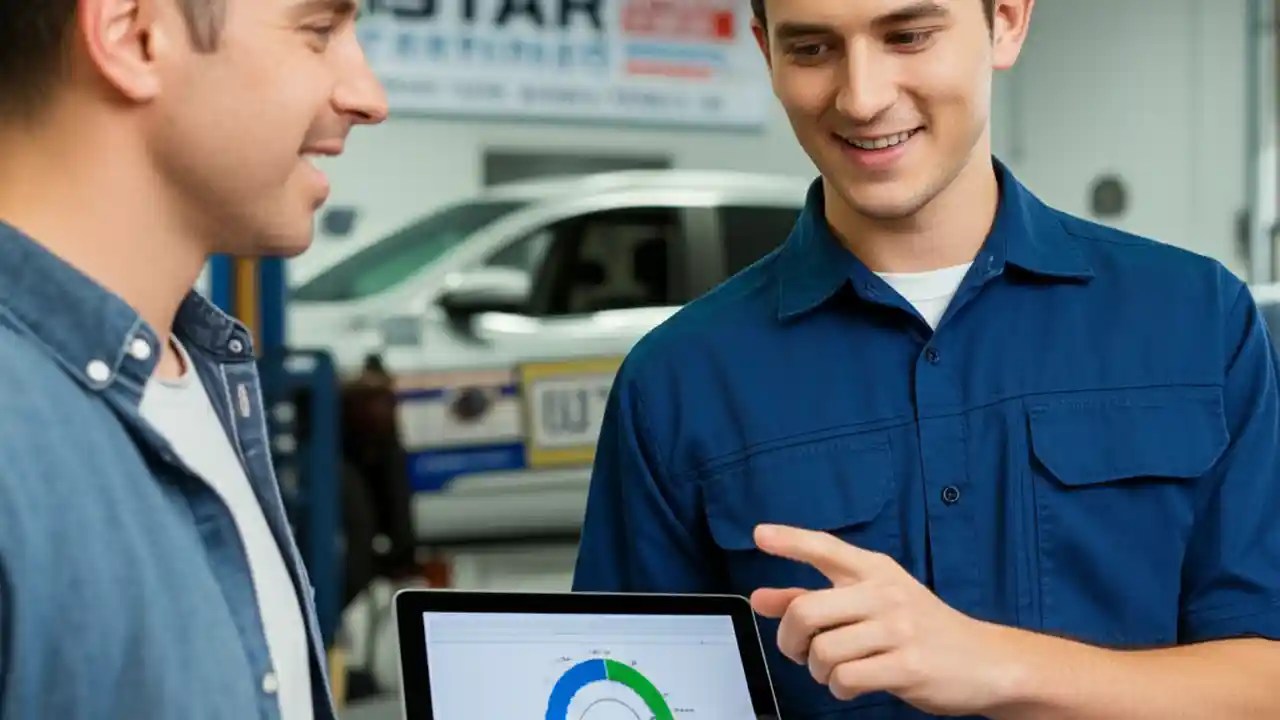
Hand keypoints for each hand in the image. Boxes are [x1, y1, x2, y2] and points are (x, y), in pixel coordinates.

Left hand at [750, 524, 1023, 715]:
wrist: (986, 661)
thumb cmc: (921, 629)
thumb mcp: (872, 602)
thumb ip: (815, 597)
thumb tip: (762, 599)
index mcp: (875, 570)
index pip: (826, 547)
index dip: (790, 540)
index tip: (760, 535)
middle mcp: (885, 593)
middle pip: (806, 611)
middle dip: (790, 641)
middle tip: (799, 651)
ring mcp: (898, 629)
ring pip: (822, 651)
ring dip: (818, 670)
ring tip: (836, 670)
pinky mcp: (907, 666)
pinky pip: (845, 679)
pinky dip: (839, 688)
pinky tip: (852, 684)